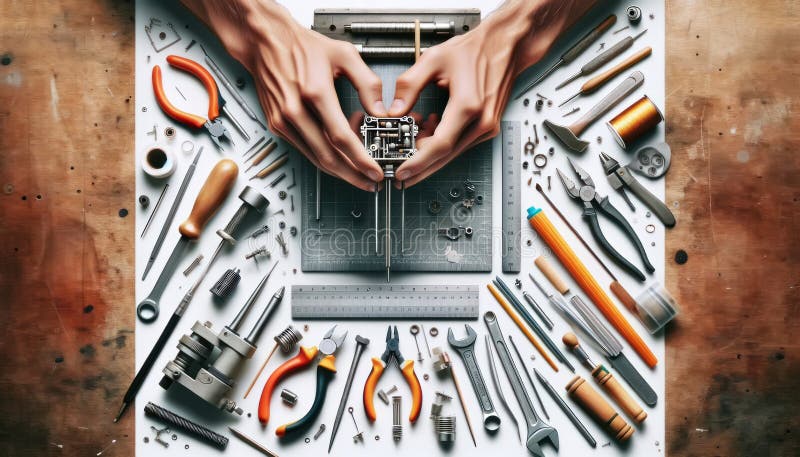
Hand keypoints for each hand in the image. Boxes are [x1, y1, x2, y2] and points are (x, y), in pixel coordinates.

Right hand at [181, 1, 386, 190]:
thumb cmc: (301, 45)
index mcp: (314, 93)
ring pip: (315, 158)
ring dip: (339, 170)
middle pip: (328, 157)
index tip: (375, 171)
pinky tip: (339, 153)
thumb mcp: (344, 54)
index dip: (360, 160)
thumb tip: (380, 110)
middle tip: (370, 182)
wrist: (264, 41)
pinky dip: (324, 156)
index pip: (341, 138)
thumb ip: (368, 83)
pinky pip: (305, 150)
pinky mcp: (277, 125)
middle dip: (353, 175)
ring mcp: (283, 121)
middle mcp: (295, 111)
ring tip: (359, 172)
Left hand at [387, 0, 594, 186]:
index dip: (418, 163)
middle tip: (401, 174)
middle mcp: (481, 121)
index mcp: (467, 106)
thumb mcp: (433, 60)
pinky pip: (461, 143)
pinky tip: (429, 129)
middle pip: (446, 156)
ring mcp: (487, 126)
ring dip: (431, 151)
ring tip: (412, 138)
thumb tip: (395, 111)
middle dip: (421, 167)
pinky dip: (443, 142)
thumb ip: (409, 85)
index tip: (403, 172)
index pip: (440, 146)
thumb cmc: (475, 50)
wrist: (505, 45)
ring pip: (453, 152)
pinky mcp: (487, 127)